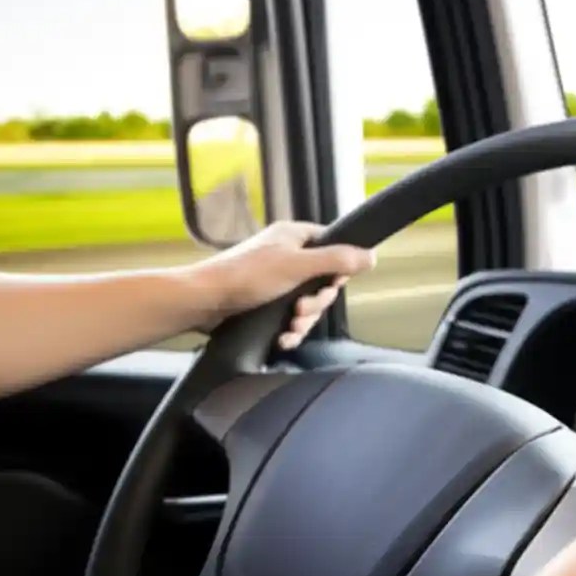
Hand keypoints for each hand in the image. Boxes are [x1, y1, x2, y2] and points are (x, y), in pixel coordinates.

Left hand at [179, 221, 375, 347]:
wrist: (204, 302)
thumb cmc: (246, 277)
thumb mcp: (299, 266)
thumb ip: (337, 261)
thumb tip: (371, 256)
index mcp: (294, 237)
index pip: (332, 246)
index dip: (337, 269)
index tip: (332, 284)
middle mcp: (286, 256)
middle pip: (322, 282)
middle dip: (315, 304)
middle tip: (301, 311)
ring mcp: (275, 281)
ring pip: (307, 304)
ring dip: (303, 321)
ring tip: (289, 329)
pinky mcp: (265, 303)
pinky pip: (289, 318)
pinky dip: (289, 331)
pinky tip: (283, 338)